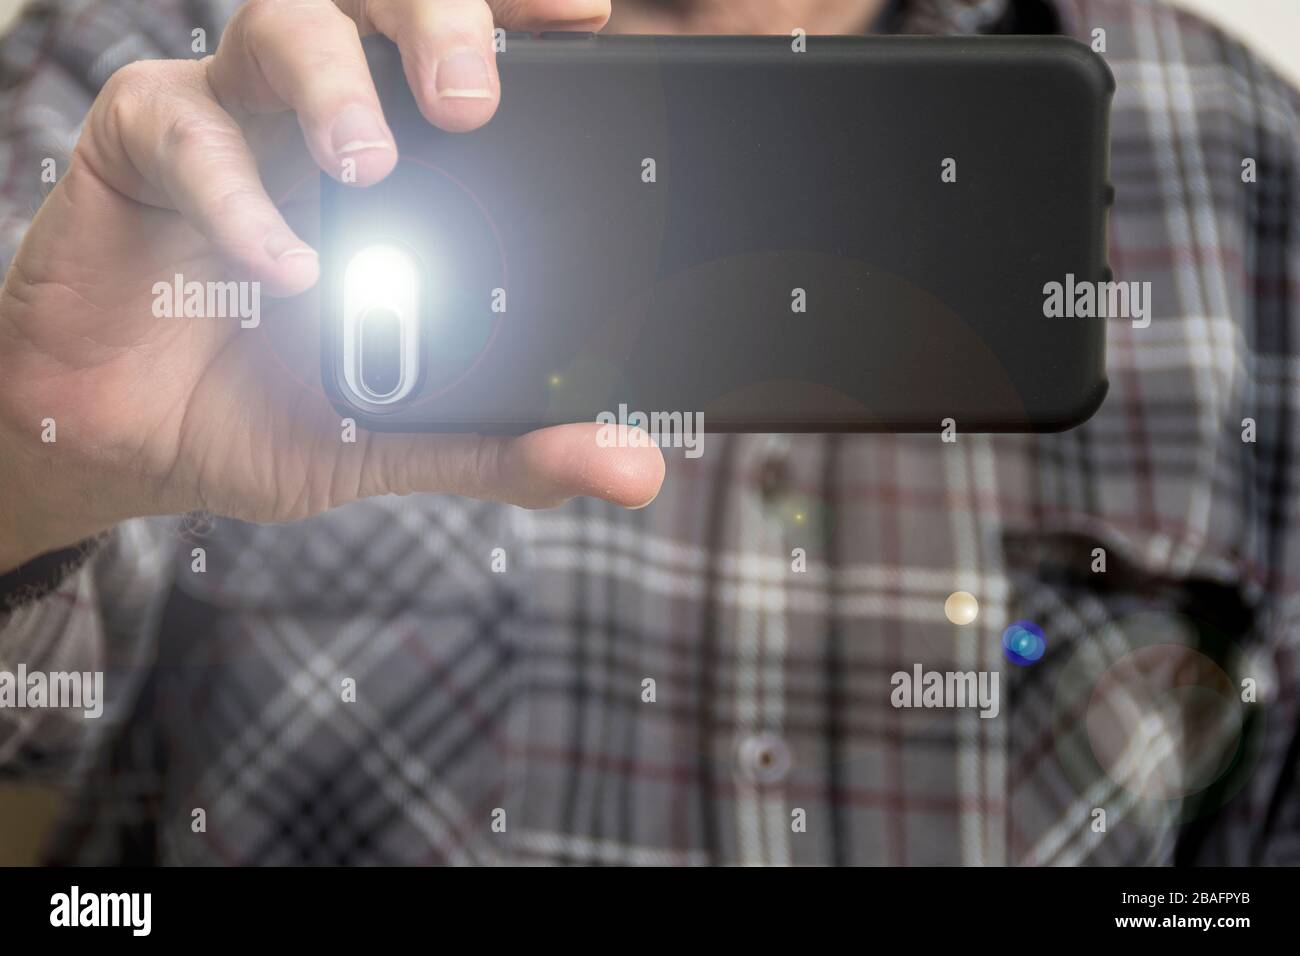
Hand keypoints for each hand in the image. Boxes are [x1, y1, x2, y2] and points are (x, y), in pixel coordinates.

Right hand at [0, 0, 662, 572]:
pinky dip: (238, 197)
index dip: (521, 19)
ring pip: (289, 26)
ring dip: (335, 86)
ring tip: (370, 165)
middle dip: (439, 26)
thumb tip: (634, 470)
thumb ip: (512, 446)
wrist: (129, 446)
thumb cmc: (267, 413)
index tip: (587, 23)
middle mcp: (324, 117)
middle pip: (386, 9)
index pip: (467, 59)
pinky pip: (189, 133)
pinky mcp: (142, 141)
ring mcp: (233, 117)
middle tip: (476, 100)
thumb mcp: (403, 438)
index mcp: (405, 168)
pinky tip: (285, 267)